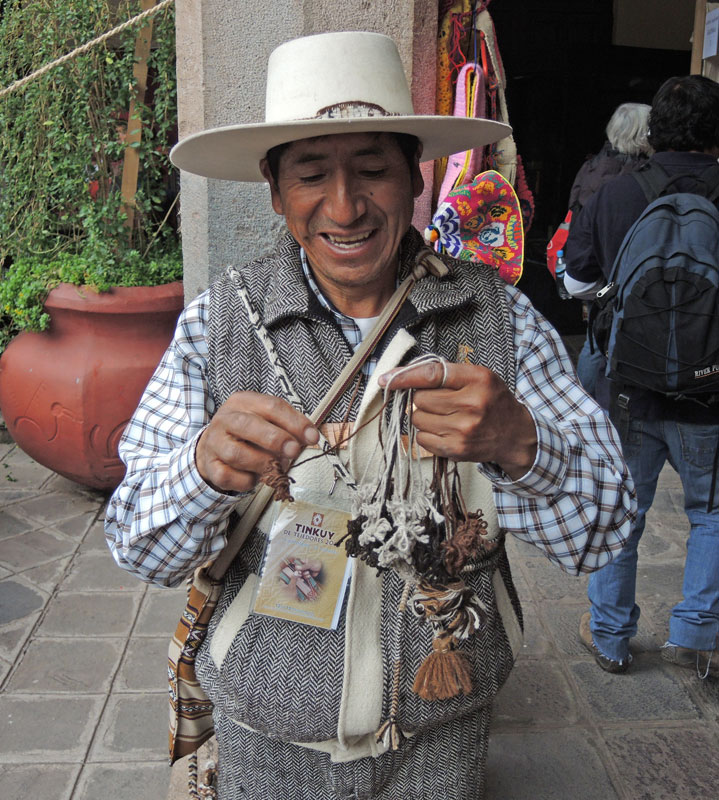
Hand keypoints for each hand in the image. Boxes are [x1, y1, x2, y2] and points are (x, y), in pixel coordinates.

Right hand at [196, 392, 318, 492]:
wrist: (213, 446)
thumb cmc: (249, 432)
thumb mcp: (267, 420)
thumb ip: (289, 427)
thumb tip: (311, 437)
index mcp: (243, 402)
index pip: (271, 406)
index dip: (294, 422)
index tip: (312, 437)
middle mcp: (225, 419)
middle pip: (249, 425)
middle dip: (275, 439)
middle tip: (294, 451)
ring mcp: (214, 442)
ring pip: (237, 454)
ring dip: (262, 463)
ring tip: (275, 467)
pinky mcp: (210, 466)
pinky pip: (229, 476)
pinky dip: (246, 480)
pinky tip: (255, 477)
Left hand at [378, 360, 536, 479]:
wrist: (514, 434)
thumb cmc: (492, 401)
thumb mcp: (479, 377)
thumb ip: (447, 373)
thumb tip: (403, 376)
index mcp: (478, 379)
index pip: (432, 374)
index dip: (405, 376)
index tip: (386, 378)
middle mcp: (472, 404)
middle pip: (421, 398)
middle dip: (424, 398)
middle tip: (440, 401)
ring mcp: (464, 429)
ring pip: (418, 418)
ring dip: (424, 416)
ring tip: (445, 416)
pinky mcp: (457, 449)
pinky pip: (422, 439)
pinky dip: (427, 434)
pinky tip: (445, 430)